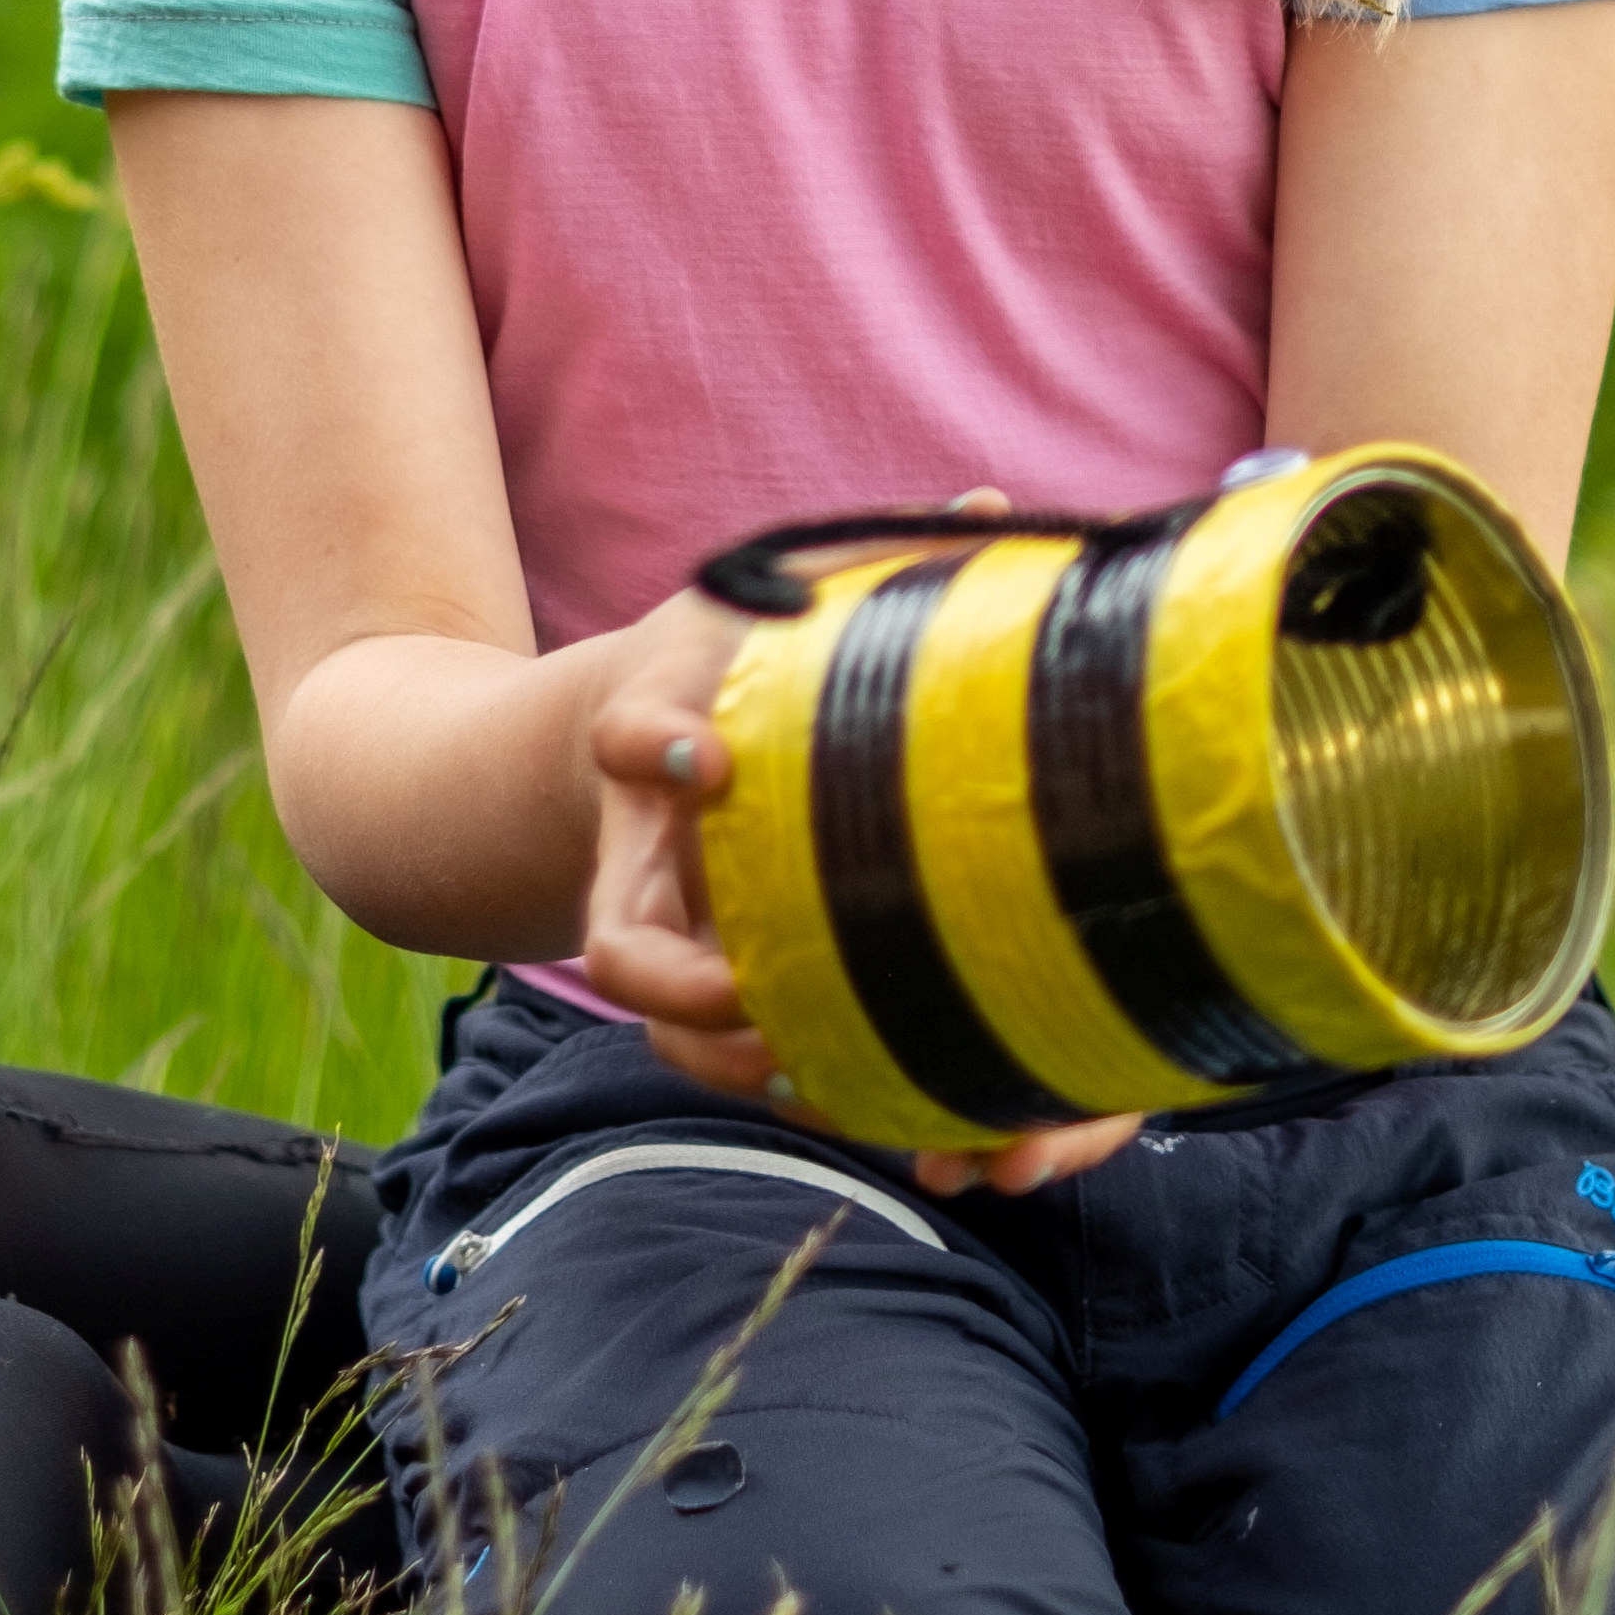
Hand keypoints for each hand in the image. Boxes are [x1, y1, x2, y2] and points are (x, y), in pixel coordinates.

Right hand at [577, 521, 1151, 1198]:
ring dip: (734, 1064)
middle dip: (679, 984)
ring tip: (820, 1076)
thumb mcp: (778, 590)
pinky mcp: (708, 987)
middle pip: (622, 945)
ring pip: (670, 1032)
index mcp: (657, 736)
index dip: (653, 747)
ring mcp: (669, 932)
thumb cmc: (736, 655)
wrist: (651, 741)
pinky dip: (793, 1089)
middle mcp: (645, 853)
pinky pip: (727, 1056)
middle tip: (752, 992)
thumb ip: (870, 561)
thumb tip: (992, 506)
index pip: (627, 734)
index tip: (705, 755)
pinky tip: (885, 1108)